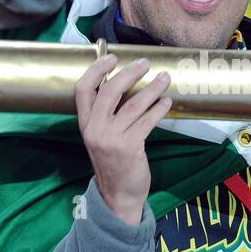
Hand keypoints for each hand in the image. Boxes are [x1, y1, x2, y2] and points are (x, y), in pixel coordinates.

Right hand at [75, 54, 171, 224]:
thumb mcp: (101, 136)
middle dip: (129, 73)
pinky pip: (147, 121)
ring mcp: (111, 139)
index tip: (112, 57)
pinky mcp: (129, 147)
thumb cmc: (113, 161)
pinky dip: (159, 109)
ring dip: (152, 89)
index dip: (96, 70)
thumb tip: (125, 83)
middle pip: (109, 91)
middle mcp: (94, 129)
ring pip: (133, 105)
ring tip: (164, 79)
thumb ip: (107, 114)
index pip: (83, 89)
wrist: (118, 195)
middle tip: (145, 63)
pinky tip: (167, 102)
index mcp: (85, 123)